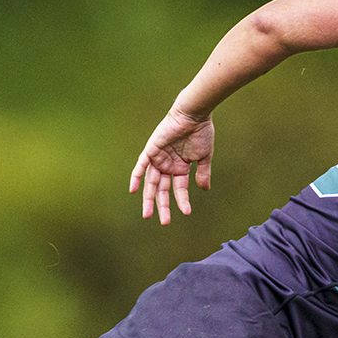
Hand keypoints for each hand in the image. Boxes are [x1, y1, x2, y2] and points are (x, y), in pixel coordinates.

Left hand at [131, 106, 215, 224]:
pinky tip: (133, 191)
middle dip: (162, 205)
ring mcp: (158, 158)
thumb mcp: (204, 157)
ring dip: (149, 198)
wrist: (193, 115)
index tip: (186, 212)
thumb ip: (203, 173)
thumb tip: (204, 189)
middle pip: (162, 189)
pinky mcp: (151, 150)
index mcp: (180, 167)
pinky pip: (140, 166)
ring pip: (151, 182)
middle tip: (164, 222)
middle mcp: (168, 164)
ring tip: (148, 214)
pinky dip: (136, 177)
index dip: (182, 200)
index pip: (179, 189)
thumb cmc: (201, 133)